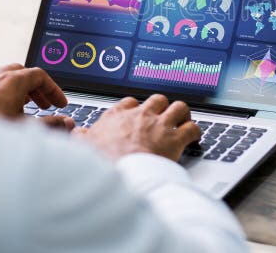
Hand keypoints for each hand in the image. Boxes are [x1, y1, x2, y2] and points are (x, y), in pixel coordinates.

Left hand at [0, 64, 70, 127]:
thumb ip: (49, 124)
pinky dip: (7, 93)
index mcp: (13, 80)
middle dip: (38, 89)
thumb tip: (66, 123)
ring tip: (28, 107)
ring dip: (22, 91)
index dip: (54, 90)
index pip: (41, 76)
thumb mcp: (24, 128)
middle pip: (25, 74)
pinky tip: (6, 110)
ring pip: (9, 78)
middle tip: (46, 104)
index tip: (60, 104)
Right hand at [73, 94, 200, 161]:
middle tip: (163, 117)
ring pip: (179, 107)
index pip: (131, 102)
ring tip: (182, 121)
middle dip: (162, 107)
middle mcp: (141, 116)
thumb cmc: (102, 163)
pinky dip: (195, 132)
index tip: (139, 114)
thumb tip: (79, 135)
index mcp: (118, 116)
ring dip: (182, 114)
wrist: (121, 175)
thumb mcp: (84, 147)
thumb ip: (83, 137)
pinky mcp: (175, 139)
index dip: (138, 108)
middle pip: (158, 100)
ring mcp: (160, 125)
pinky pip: (192, 128)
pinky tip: (194, 137)